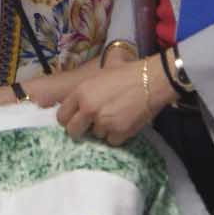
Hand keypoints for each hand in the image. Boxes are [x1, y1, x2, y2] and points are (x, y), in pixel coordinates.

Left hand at [55, 58, 169, 144]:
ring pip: (95, 136)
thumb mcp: (99, 76)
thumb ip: (85, 92)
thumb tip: (77, 105)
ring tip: (115, 117)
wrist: (152, 80)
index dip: (68, 119)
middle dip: (80, 130)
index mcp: (81, 92)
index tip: (75, 119)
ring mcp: (103, 122)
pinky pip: (111, 141)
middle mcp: (88, 109)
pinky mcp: (118, 132)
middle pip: (73, 131)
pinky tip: (124, 123)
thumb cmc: (127, 73)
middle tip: (90, 125)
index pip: (62, 116)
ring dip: (103, 130)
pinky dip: (117, 136)